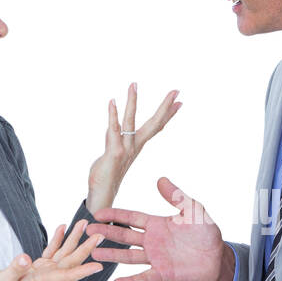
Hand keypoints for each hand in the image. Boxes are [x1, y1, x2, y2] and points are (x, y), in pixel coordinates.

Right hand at [0, 219, 103, 280]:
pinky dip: (58, 240)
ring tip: (83, 223)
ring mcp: (45, 271)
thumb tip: (26, 258)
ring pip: (64, 253)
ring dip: (74, 239)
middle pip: (71, 261)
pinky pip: (52, 251)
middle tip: (100, 234)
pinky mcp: (39, 267)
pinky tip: (62, 228)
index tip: (99, 266)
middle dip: (86, 247)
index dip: (84, 271)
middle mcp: (48, 276)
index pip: (68, 276)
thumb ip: (15, 269)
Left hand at [86, 83, 181, 213]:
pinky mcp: (113, 153)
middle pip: (153, 123)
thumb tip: (115, 128)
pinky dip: (113, 115)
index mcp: (137, 146)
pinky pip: (113, 130)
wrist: (102, 196)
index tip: (179, 101)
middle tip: (176, 90)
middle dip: (164, 106)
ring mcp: (125, 149)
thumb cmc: (107, 175)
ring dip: (132, 102)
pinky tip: (112, 101)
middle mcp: (134, 146)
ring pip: (130, 121)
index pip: (156, 127)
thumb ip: (115, 139)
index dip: (168, 114)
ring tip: (134, 84)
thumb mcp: (114, 153)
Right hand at [86, 177, 230, 280]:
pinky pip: (143, 277)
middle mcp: (152, 241)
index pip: (131, 218)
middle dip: (106, 233)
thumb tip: (160, 179)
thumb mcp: (193, 210)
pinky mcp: (163, 273)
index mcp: (157, 224)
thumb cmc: (207, 232)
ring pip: (129, 256)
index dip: (114, 215)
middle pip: (124, 236)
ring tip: (94, 253)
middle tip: (87, 231)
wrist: (218, 257)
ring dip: (112, 255)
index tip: (97, 213)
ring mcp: (156, 258)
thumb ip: (177, 196)